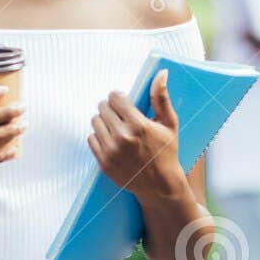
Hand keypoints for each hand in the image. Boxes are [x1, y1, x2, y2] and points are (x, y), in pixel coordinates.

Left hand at [88, 69, 184, 196]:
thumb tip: (161, 73)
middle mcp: (123, 138)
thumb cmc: (166, 152)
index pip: (115, 97)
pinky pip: (91, 139)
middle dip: (111, 107)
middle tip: (120, 115)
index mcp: (139, 125)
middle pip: (103, 107)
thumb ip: (161, 97)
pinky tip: (112, 141)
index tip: (123, 102)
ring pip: (95, 121)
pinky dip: (100, 137)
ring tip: (116, 127)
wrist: (160, 186)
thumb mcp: (169, 123)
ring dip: (104, 121)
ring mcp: (111, 151)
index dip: (119, 97)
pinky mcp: (103, 163)